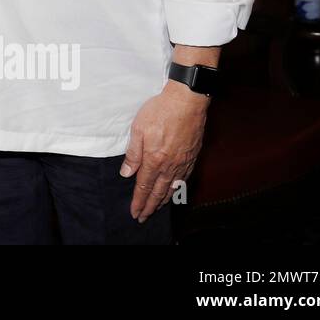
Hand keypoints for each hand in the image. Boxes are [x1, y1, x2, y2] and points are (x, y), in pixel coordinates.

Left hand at [121, 81, 208, 221]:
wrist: (187, 101)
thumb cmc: (160, 112)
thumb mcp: (138, 129)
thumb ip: (133, 154)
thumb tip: (126, 174)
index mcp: (154, 159)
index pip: (144, 186)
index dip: (138, 201)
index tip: (134, 213)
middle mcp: (170, 165)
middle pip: (158, 192)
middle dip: (150, 207)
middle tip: (144, 217)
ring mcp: (183, 161)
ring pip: (172, 188)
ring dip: (163, 200)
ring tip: (157, 208)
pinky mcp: (192, 155)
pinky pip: (184, 178)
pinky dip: (177, 188)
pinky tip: (174, 190)